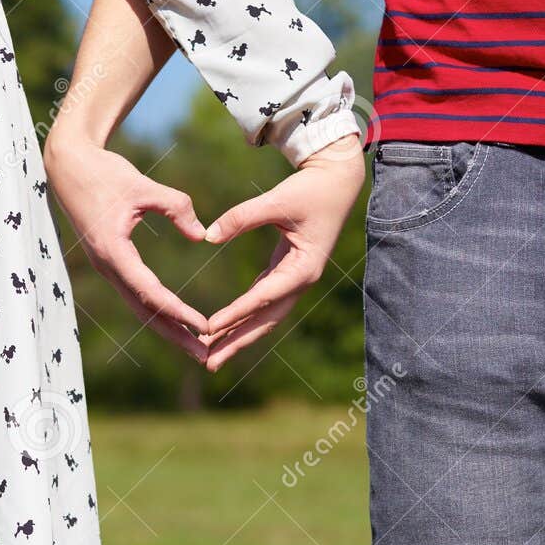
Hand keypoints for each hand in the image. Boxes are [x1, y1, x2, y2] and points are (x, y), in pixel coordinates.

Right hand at [43, 137, 210, 360]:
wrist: (68, 165)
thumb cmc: (104, 172)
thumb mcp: (142, 185)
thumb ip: (175, 207)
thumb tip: (202, 234)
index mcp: (114, 252)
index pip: (151, 292)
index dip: (179, 312)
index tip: (205, 327)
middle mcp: (108, 266)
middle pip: (145, 311)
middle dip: (175, 335)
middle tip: (205, 356)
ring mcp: (107, 266)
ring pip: (139, 306)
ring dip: (167, 327)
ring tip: (196, 346)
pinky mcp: (110, 261)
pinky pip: (135, 293)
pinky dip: (157, 310)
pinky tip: (175, 319)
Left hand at [202, 135, 364, 370]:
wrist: (337, 180)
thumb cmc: (311, 189)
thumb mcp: (277, 199)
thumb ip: (242, 217)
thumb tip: (208, 236)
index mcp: (303, 269)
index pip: (263, 297)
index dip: (235, 313)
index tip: (208, 328)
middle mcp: (301, 280)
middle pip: (265, 320)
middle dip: (236, 342)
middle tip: (208, 363)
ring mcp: (297, 278)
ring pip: (265, 314)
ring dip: (239, 334)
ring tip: (212, 353)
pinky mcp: (289, 270)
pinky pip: (264, 298)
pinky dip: (245, 313)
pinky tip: (225, 325)